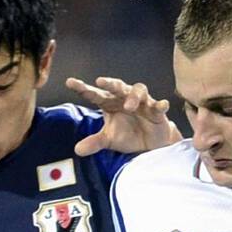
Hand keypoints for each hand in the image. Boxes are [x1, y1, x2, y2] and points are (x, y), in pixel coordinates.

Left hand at [66, 76, 181, 155]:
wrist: (149, 145)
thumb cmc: (127, 136)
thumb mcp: (109, 140)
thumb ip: (94, 142)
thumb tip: (77, 150)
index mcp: (110, 103)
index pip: (95, 94)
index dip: (83, 88)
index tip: (70, 83)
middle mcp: (124, 99)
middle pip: (117, 86)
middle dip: (110, 83)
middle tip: (100, 82)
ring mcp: (142, 103)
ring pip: (138, 90)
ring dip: (133, 96)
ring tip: (129, 106)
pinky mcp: (156, 110)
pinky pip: (159, 105)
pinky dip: (160, 105)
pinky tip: (162, 105)